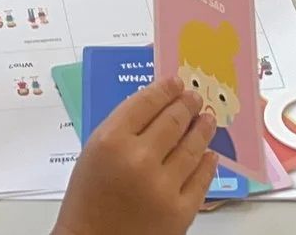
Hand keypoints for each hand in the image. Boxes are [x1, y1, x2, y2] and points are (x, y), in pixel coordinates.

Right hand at [53, 77, 217, 234]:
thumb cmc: (86, 201)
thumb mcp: (92, 154)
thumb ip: (121, 129)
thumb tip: (156, 107)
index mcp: (111, 141)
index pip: (146, 102)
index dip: (165, 89)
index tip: (175, 83)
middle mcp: (139, 160)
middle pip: (173, 120)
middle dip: (187, 105)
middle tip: (194, 98)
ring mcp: (163, 186)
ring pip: (193, 146)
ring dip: (203, 129)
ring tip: (208, 119)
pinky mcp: (180, 211)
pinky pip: (201, 178)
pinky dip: (207, 163)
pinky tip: (209, 154)